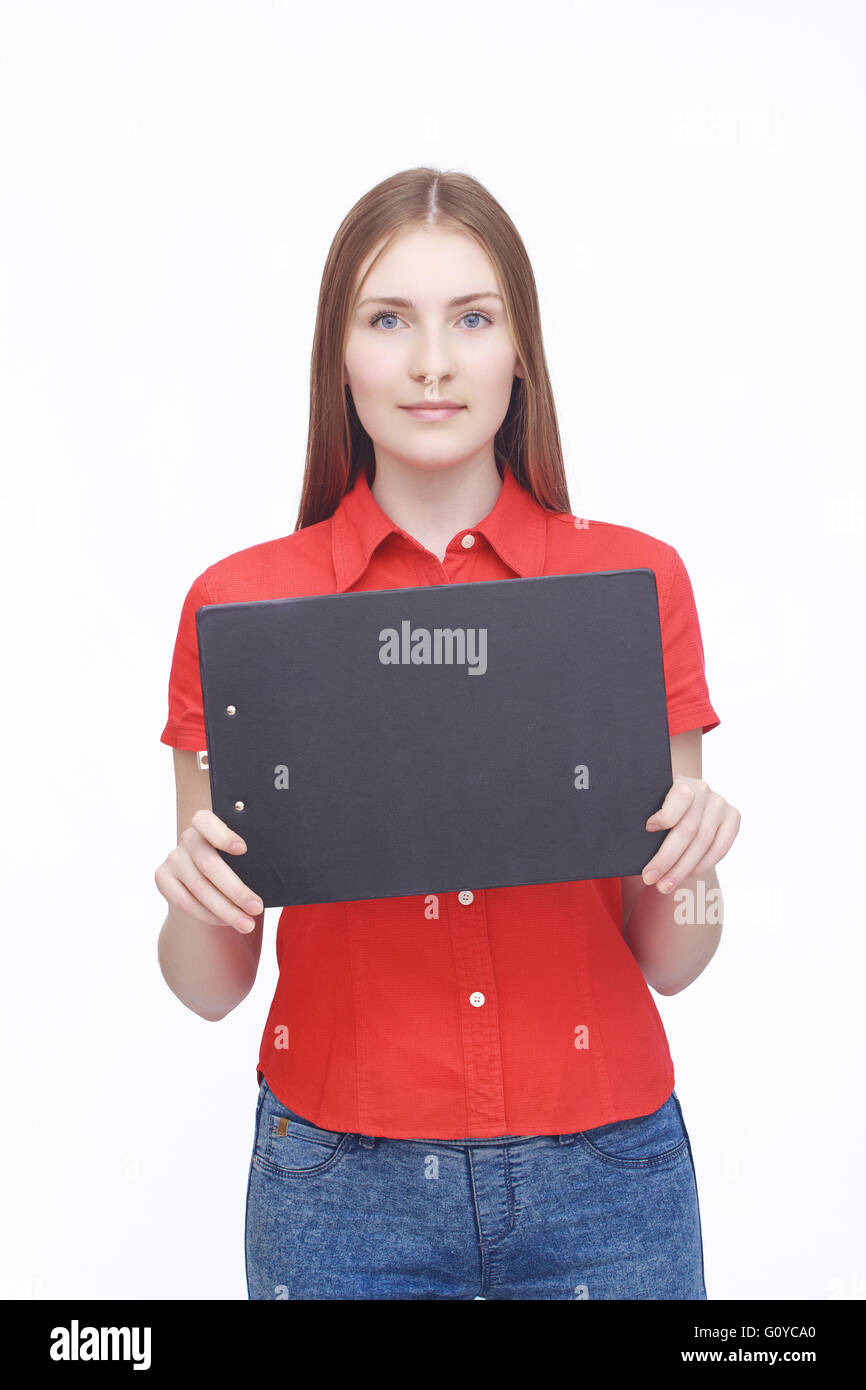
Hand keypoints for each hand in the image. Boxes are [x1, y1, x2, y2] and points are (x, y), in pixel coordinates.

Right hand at [154, 809, 263, 932]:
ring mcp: (173, 858)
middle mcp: (188, 838)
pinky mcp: (162, 878)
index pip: (207, 821)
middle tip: (257, 907)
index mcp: (207, 824)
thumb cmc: (234, 865)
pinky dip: (208, 915)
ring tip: (247, 924)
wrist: (204, 882)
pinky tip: (226, 922)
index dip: (223, 835)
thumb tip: (273, 872)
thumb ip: (247, 858)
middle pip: (209, 864)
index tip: (243, 849)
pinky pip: (185, 901)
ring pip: (199, 887)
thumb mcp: (241, 857)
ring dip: (225, 910)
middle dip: (235, 890)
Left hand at [641, 777, 739, 892]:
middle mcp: (703, 789)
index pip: (680, 797)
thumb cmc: (657, 807)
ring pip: (703, 843)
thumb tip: (624, 835)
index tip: (647, 829)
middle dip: (667, 858)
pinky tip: (687, 875)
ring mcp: (720, 804)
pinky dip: (703, 865)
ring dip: (682, 869)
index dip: (665, 816)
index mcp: (680, 781)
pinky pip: (720, 848)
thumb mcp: (649, 802)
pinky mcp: (733, 817)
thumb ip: (644, 813)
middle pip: (688, 829)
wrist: (681, 801)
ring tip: (664, 885)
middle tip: (649, 878)